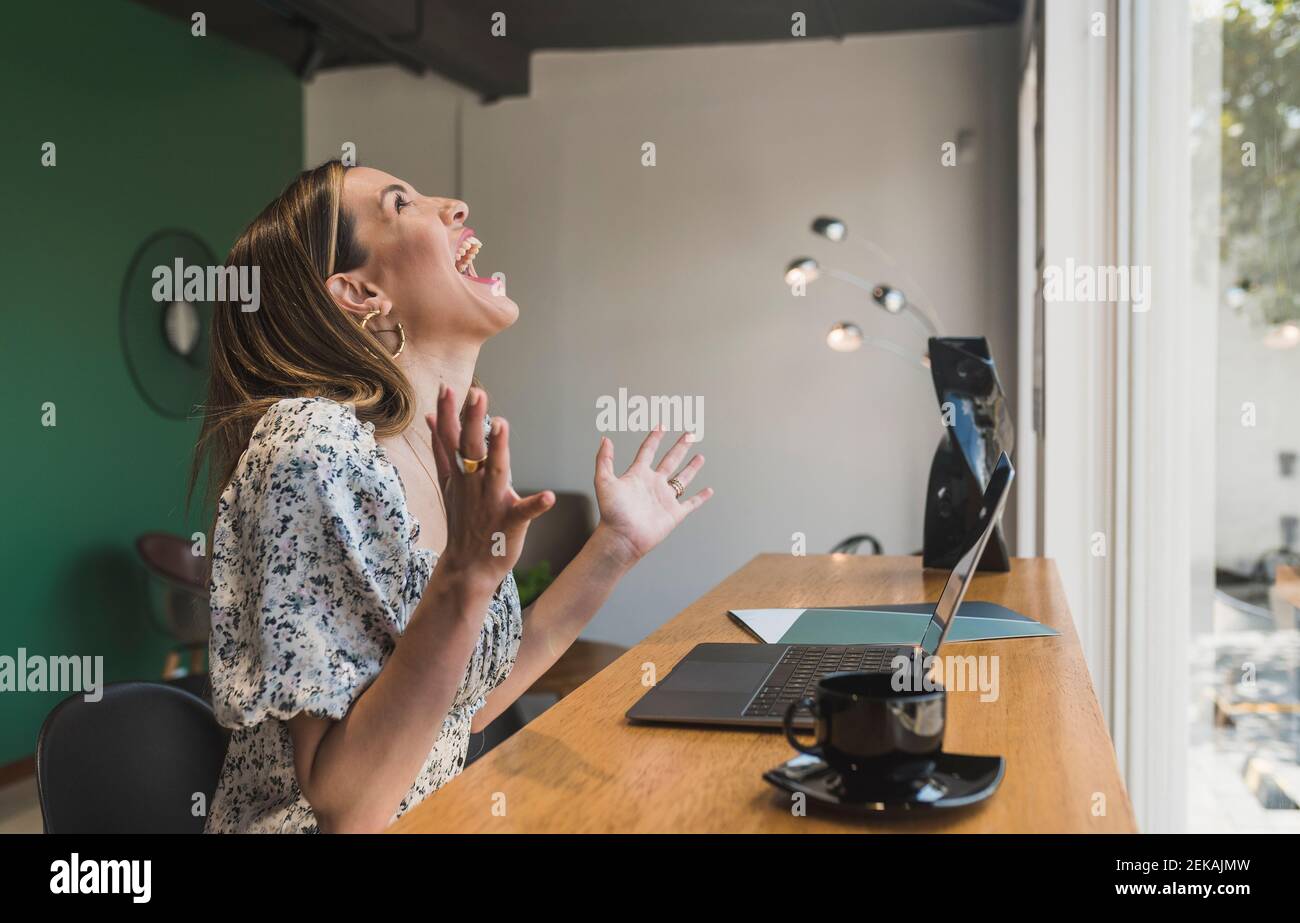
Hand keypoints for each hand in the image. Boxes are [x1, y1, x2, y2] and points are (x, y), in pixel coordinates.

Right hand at [426, 385, 553, 587]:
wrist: (468, 566)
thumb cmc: (463, 520)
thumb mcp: (448, 482)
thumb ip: (441, 449)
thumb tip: (430, 417)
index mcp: (460, 474)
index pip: (451, 439)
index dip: (449, 414)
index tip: (447, 387)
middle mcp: (473, 485)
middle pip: (470, 449)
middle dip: (472, 421)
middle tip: (475, 394)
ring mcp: (491, 503)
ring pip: (494, 472)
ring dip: (497, 450)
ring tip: (501, 425)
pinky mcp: (510, 523)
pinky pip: (524, 512)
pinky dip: (536, 504)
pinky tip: (548, 496)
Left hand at [593, 426, 713, 564]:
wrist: (622, 538)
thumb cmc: (612, 512)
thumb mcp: (604, 481)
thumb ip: (604, 460)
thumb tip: (605, 439)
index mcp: (638, 475)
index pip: (648, 451)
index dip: (655, 437)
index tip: (662, 425)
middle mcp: (653, 484)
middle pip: (670, 460)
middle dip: (680, 447)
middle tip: (690, 434)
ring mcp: (665, 498)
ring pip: (682, 479)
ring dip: (692, 468)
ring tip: (700, 456)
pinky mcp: (674, 514)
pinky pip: (691, 503)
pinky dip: (701, 497)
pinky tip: (708, 490)